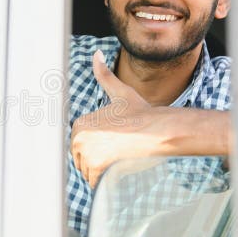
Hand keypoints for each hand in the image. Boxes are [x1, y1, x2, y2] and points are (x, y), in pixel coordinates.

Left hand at [70, 50, 175, 187]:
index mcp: (79, 125)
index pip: (82, 145)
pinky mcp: (97, 171)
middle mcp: (78, 140)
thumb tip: (96, 53)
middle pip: (83, 159)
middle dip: (99, 158)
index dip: (99, 145)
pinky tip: (119, 168)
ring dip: (103, 170)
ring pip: (89, 171)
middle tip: (119, 150)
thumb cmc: (141, 113)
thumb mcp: (119, 93)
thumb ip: (104, 74)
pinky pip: (95, 183)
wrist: (159, 131)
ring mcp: (86, 156)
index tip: (115, 140)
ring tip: (121, 157)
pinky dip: (105, 180)